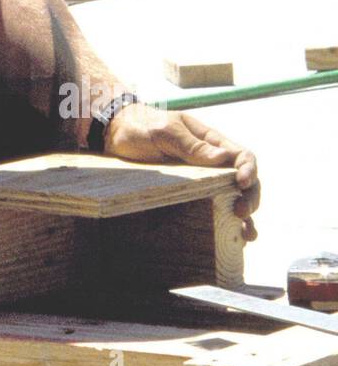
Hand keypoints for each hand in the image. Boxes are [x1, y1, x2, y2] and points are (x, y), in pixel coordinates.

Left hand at [104, 103, 259, 240]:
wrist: (115, 135)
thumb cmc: (141, 127)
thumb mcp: (164, 131)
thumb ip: (191, 144)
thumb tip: (225, 157)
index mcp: (210, 142)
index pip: (242, 156)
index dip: (248, 170)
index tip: (242, 183)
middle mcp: (211, 163)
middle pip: (244, 182)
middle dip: (249, 198)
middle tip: (240, 212)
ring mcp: (201, 181)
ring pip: (233, 200)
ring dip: (245, 218)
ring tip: (245, 234)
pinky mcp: (189, 196)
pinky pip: (212, 211)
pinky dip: (226, 225)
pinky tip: (232, 239)